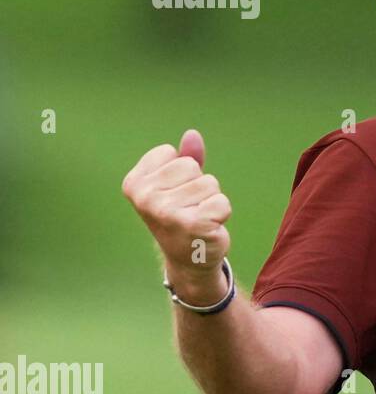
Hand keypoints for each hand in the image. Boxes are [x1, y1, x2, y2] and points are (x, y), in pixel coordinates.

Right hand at [122, 129, 231, 303]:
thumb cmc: (182, 216)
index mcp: (135, 183)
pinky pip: (222, 202)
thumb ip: (184, 157)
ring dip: (211, 200)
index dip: (181, 172)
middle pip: (192, 166)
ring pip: (210, 183)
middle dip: (198, 185)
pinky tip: (208, 227)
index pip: (172, 154)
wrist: (188, 259)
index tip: (173, 195)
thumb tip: (192, 134)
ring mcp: (167, 212)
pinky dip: (222, 214)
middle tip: (189, 208)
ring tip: (198, 217)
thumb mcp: (178, 184)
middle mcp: (146, 198)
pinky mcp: (193, 225)